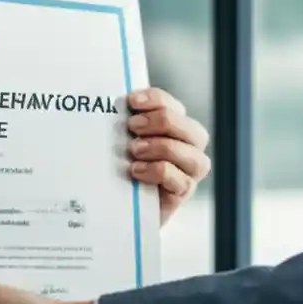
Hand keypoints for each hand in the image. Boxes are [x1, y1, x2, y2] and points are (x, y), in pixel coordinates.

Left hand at [127, 87, 210, 222]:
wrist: (116, 203)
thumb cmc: (119, 165)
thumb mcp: (120, 139)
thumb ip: (123, 121)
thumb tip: (109, 102)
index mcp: (175, 127)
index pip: (173, 106)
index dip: (155, 100)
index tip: (131, 101)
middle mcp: (189, 147)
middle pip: (191, 128)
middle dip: (161, 122)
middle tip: (133, 126)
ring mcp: (189, 172)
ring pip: (192, 155)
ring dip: (161, 147)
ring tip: (134, 150)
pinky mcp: (182, 193)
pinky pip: (180, 180)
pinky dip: (158, 171)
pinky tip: (137, 170)